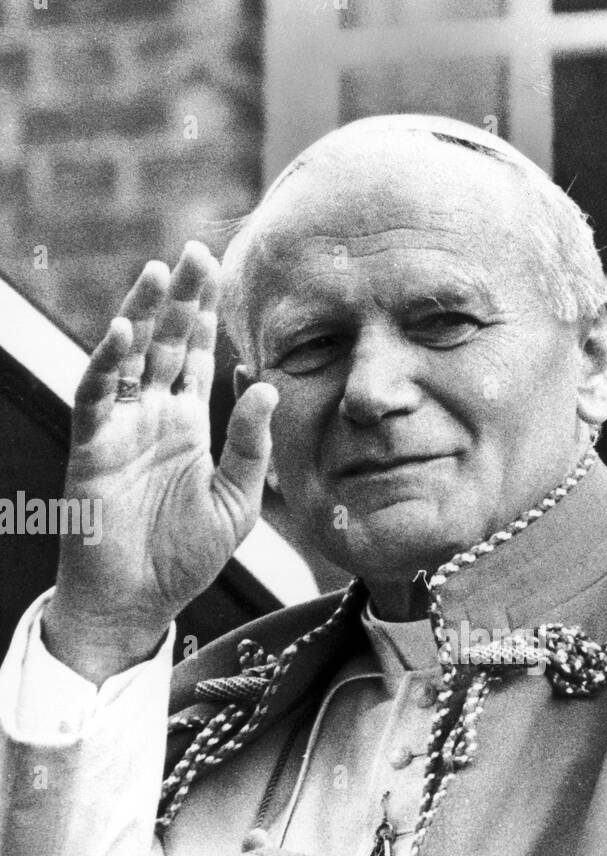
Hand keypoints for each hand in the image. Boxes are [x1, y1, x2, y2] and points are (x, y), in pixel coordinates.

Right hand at [45, 241, 278, 683]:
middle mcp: (152, 416)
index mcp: (187, 425)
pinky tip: (128, 330)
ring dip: (142, 313)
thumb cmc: (183, 558)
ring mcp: (120, 428)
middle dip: (181, 298)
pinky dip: (108, 362)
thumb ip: (252, 447)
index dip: (208, 318)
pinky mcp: (92, 447)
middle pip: (166, 342)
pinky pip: (96, 395)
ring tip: (161, 270)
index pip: (197, 357)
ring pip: (129, 357)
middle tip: (199, 250)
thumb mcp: (237, 503)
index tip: (228, 276)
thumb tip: (264, 383)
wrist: (137, 605)